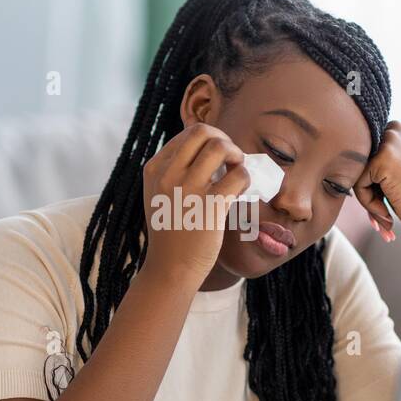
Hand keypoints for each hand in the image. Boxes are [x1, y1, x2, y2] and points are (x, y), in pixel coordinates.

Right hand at [141, 123, 249, 284]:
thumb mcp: (159, 196)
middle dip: (224, 140)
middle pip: (203, 131)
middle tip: (231, 160)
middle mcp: (167, 174)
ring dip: (237, 155)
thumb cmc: (171, 233)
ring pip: (220, 147)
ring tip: (237, 171)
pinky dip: (246, 178)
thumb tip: (210, 147)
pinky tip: (241, 191)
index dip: (210, 140)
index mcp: (155, 169)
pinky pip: (238, 175)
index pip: (187, 134)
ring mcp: (187, 189)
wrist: (170, 269)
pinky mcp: (209, 206)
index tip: (218, 158)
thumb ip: (174, 171)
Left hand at [353, 120, 400, 243]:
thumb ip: (374, 155)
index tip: (385, 194)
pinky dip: (368, 202)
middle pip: (356, 161)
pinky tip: (387, 210)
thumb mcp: (396, 166)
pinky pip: (357, 184)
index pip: (360, 152)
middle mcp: (393, 129)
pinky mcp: (383, 159)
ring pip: (355, 172)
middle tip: (384, 206)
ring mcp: (390, 142)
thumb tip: (338, 148)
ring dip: (367, 196)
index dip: (368, 178)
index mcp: (395, 127)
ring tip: (386, 209)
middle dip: (366, 187)